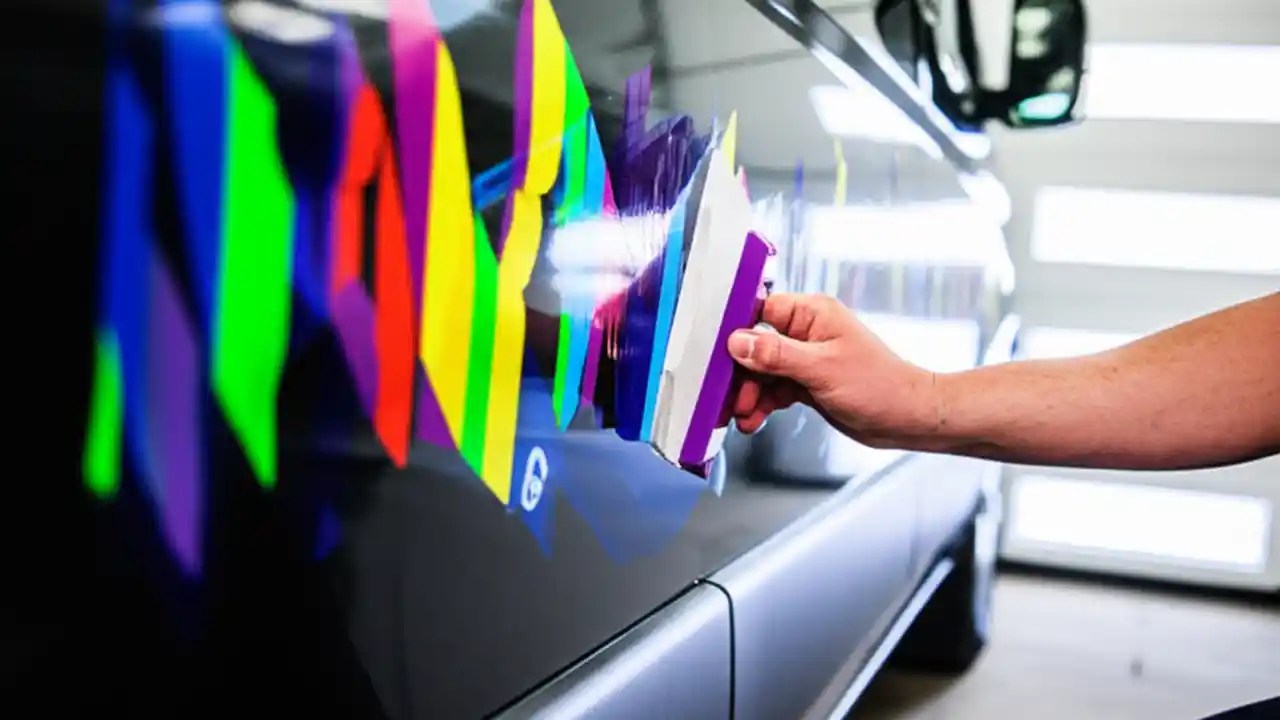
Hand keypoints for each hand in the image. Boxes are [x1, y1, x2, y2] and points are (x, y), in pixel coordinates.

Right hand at [727, 293, 940, 447]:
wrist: (906, 419)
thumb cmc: (879, 385)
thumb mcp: (821, 368)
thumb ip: (776, 355)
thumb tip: (738, 342)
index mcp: (812, 314)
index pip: (760, 311)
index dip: (735, 330)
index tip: (714, 352)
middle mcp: (806, 332)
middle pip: (755, 345)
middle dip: (739, 373)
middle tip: (728, 397)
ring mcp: (805, 358)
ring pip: (761, 371)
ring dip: (748, 393)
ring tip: (741, 415)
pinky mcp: (807, 382)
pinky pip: (773, 389)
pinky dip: (762, 404)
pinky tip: (754, 419)